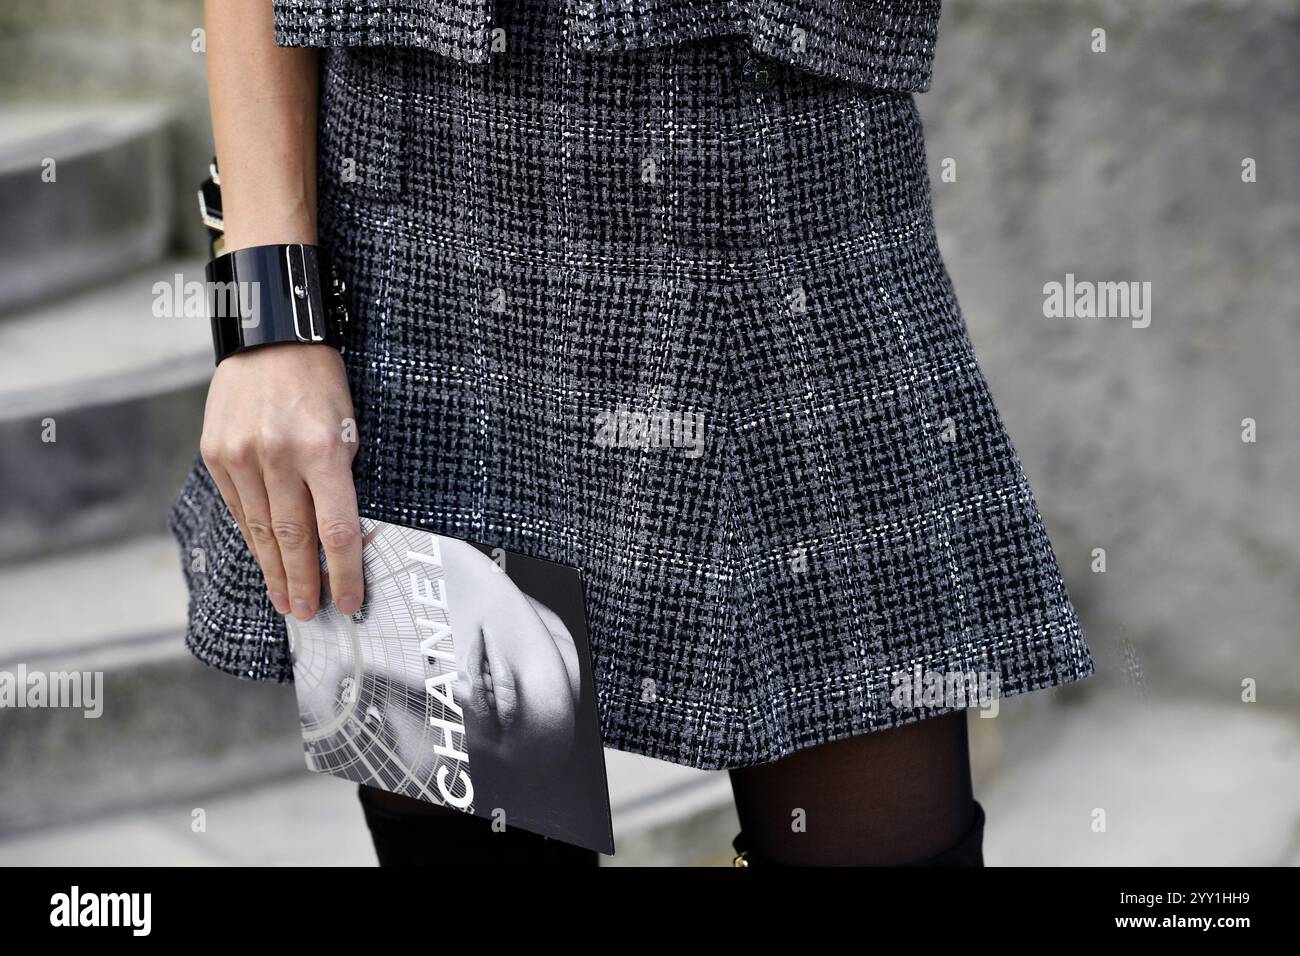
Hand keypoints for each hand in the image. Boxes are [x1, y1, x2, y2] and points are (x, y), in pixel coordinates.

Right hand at [199, 342, 362, 619]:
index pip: (338, 529)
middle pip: (296, 539)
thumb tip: (342, 537)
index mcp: (324, 449)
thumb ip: (342, 478)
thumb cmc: (322, 383)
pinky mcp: (216, 454)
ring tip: (286, 600)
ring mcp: (242, 456)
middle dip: (305, 583)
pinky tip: (264, 561)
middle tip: (310, 613)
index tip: (349, 602)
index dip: (345, 573)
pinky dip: (253, 540)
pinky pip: (237, 509)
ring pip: (261, 531)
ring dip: (276, 571)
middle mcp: (279, 456)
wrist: (270, 337)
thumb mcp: (350, 425)